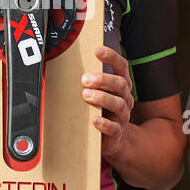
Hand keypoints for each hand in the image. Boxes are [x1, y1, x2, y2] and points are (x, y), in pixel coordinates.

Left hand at [83, 46, 133, 160]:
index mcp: (120, 85)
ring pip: (118, 104)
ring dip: (102, 98)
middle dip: (103, 79)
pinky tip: (94, 120)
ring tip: (86, 95)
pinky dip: (104, 124)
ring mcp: (122, 116)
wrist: (114, 139)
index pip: (121, 67)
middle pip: (120, 84)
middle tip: (85, 79)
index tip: (97, 50)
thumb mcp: (97, 92)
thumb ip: (88, 80)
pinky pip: (113, 128)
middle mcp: (125, 98)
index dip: (111, 57)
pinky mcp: (117, 133)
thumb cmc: (100, 110)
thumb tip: (64, 63)